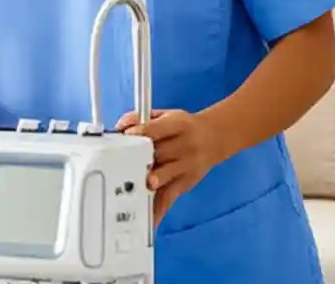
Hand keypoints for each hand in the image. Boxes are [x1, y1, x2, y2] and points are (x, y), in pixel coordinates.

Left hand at [115, 109, 226, 225]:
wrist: (214, 138)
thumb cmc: (183, 127)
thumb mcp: (166, 115)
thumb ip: (141, 118)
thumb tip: (121, 126)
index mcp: (177, 125)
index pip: (158, 129)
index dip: (143, 133)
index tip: (128, 136)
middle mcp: (184, 146)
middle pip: (160, 153)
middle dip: (143, 159)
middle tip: (124, 165)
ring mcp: (186, 166)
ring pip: (166, 175)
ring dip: (152, 182)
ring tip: (137, 190)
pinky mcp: (185, 183)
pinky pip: (170, 197)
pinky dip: (159, 210)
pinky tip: (149, 219)